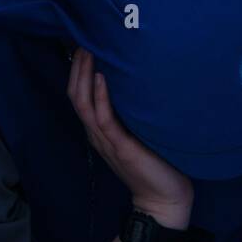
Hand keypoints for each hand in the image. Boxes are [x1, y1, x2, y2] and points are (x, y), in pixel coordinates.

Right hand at [67, 48, 192, 226]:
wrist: (165, 201)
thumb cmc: (157, 166)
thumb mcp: (139, 134)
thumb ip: (131, 115)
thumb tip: (137, 83)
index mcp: (101, 132)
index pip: (80, 96)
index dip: (78, 72)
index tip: (85, 46)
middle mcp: (99, 135)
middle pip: (76, 96)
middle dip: (77, 68)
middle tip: (84, 40)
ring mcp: (108, 142)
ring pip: (84, 105)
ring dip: (84, 77)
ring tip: (88, 52)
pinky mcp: (122, 149)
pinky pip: (104, 120)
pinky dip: (100, 99)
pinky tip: (101, 79)